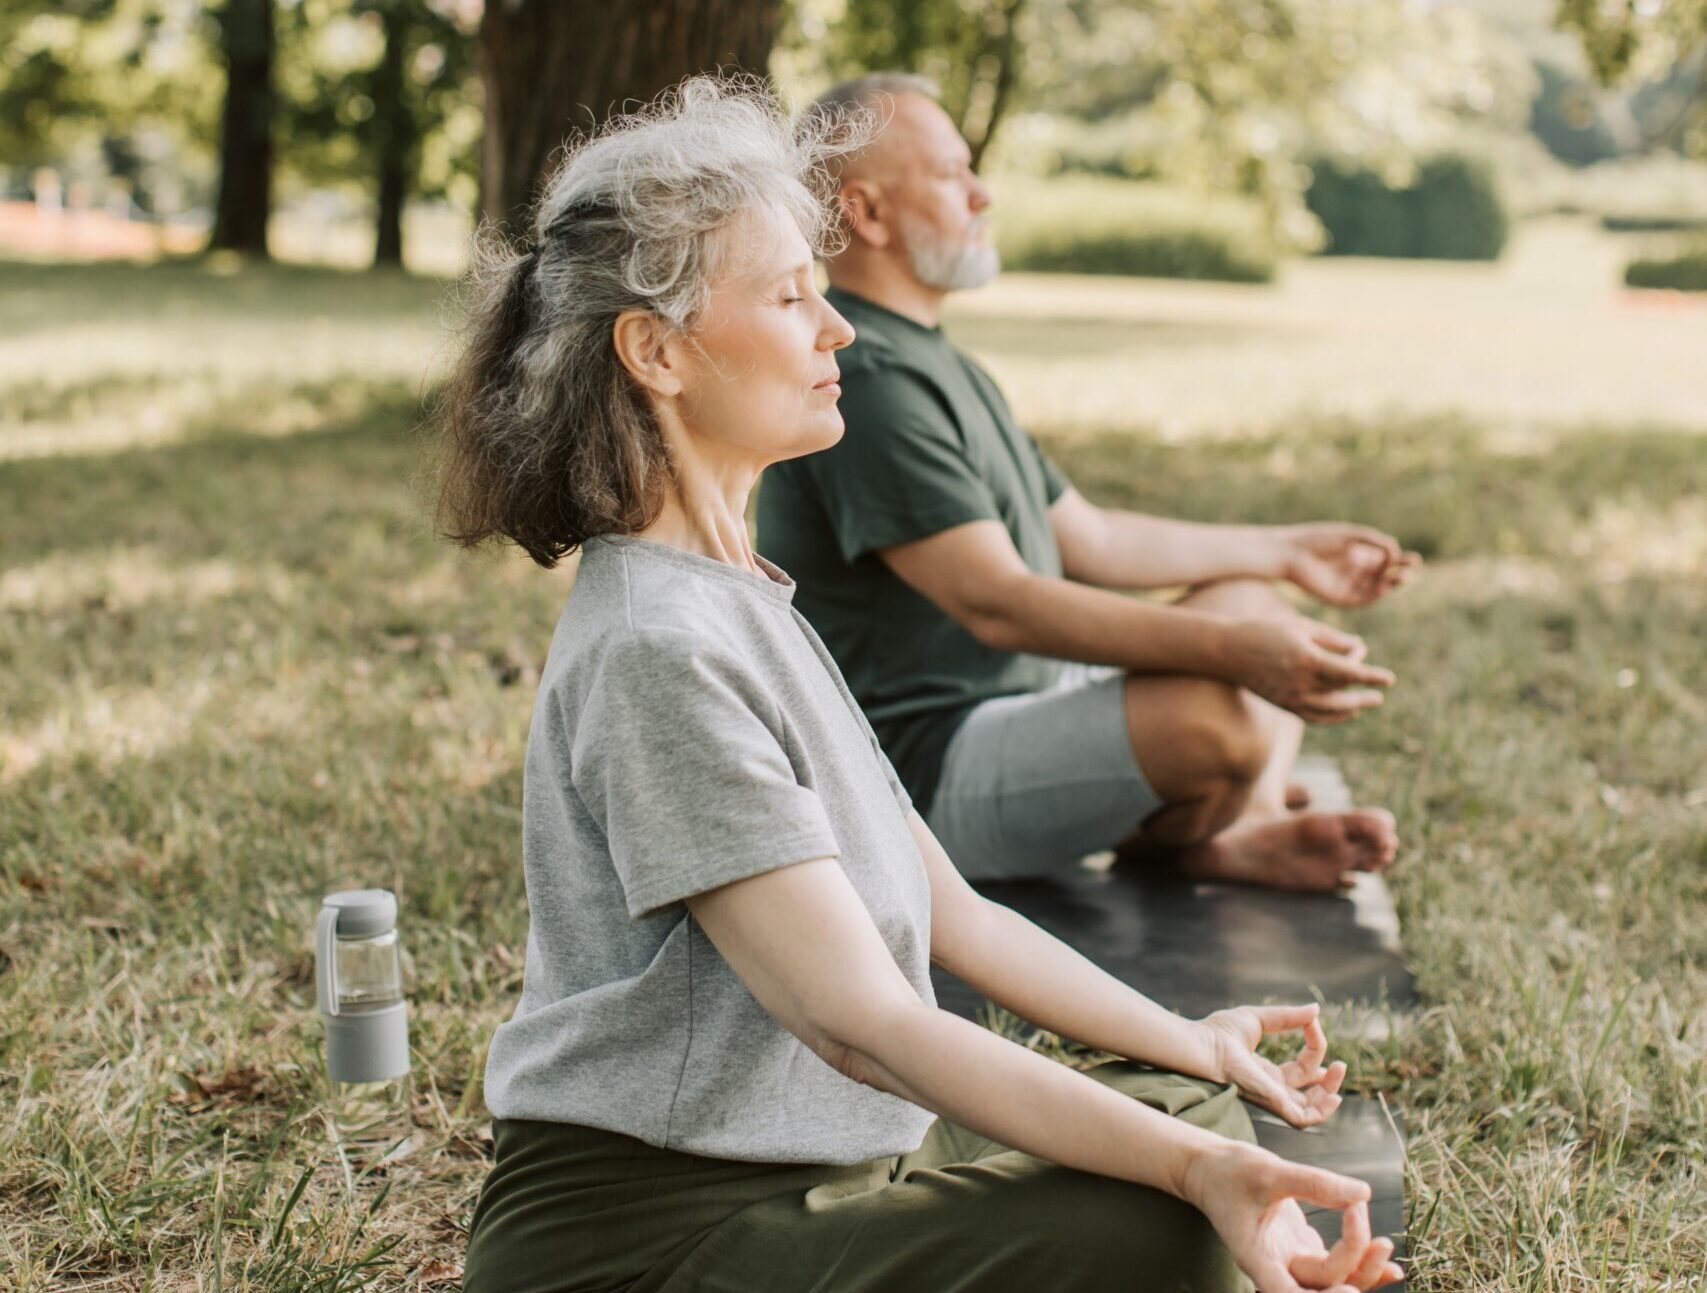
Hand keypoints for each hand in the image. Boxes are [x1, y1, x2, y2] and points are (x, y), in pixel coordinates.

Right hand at [1183, 1141, 1402, 1292]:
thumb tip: (1363, 1194)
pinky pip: (1336, 1268)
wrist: (1209, 1169)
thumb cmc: (1229, 1170)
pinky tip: (1385, 1256)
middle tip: (1381, 1242)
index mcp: (1258, 1257)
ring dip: (1363, 1269)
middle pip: (1323, 1288)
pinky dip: (1361, 1263)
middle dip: (1357, 1271)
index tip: (1350, 1290)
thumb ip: (1314, 1183)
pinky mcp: (1300, 1249)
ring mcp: (1290, 1260)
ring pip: (1333, 1282)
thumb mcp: (1269, 1170)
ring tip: (1385, 1246)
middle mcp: (1275, 1267)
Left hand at [1199, 1004, 1344, 1128]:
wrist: (1201, 1046)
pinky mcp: (1272, 1104)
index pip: (1299, 1068)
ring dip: (1329, 1094)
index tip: (1312, 1022)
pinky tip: (1334, 1096)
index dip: (1313, 1047)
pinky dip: (1321, 1112)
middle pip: (1307, 1093)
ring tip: (1338, 1072)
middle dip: (1327, 1080)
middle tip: (1339, 1064)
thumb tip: (1315, 1010)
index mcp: (1264, 1071)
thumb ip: (1287, 1017)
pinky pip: (1302, 1119)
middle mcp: (1269, 1088)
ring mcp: (1271, 1098)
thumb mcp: (1259, 1019)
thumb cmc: (1218, 1033)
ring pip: (1309, 1109)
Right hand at [1223, 616, 1393, 723]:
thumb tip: (1358, 647)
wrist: (1227, 651)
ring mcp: (1291, 697)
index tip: (1390, 678)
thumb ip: (1331, 638)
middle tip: (1379, 690)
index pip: (1348, 672)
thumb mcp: (1300, 626)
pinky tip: (1347, 711)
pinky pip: (1314, 717)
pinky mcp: (1283, 705)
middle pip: (1342, 690)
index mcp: (1306, 658)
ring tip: (1368, 702)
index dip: (1371, 675)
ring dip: (1352, 706)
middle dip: (1362, 687)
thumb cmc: (1264, 630)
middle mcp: (1300, 682)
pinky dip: (1333, 716)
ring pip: (1331, 708)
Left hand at [1283, 525, 1419, 607]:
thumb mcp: (1350, 535)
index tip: (1414, 558)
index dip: (1402, 560)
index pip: (1387, 559)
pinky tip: (1384, 587)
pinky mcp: (1339, 598)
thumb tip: (1395, 551)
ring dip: (1392, 584)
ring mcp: (1349, 585)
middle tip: (1413, 567)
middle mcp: (1356, 571)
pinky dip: (1375, 595)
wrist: (1290, 554)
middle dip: (1402, 572)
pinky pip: (1362, 600)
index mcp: (1359, 554)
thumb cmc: (1317, 539)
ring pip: (1377, 589)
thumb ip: (1374, 540)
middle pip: (1385, 575)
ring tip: (1404, 577)